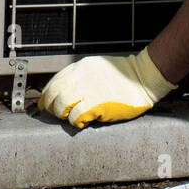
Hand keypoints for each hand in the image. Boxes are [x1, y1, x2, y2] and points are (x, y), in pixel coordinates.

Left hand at [36, 49, 176, 128]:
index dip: (47, 94)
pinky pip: (76, 115)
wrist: (143, 79)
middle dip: (50, 105)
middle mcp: (82, 76)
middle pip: (54, 92)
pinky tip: (82, 122)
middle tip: (55, 113)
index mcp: (82, 67)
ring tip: (69, 117)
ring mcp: (90, 89)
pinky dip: (75, 121)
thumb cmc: (123, 76)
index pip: (55, 80)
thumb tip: (65, 92)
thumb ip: (81, 77)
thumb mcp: (97, 68)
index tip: (45, 103)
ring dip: (62, 114)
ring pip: (62, 104)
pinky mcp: (98, 103)